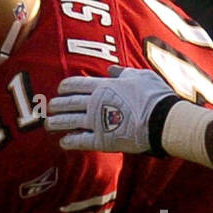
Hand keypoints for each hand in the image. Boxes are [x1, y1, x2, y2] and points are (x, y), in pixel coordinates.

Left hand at [46, 64, 182, 152]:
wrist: (163, 120)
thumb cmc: (155, 96)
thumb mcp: (140, 76)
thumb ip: (123, 72)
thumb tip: (111, 69)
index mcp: (104, 85)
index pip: (76, 84)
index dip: (65, 87)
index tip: (60, 90)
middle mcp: (95, 102)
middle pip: (69, 102)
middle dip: (57, 105)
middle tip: (51, 107)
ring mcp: (97, 122)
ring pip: (69, 122)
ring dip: (57, 123)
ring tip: (49, 125)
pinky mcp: (102, 140)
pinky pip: (80, 141)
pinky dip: (70, 142)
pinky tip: (63, 143)